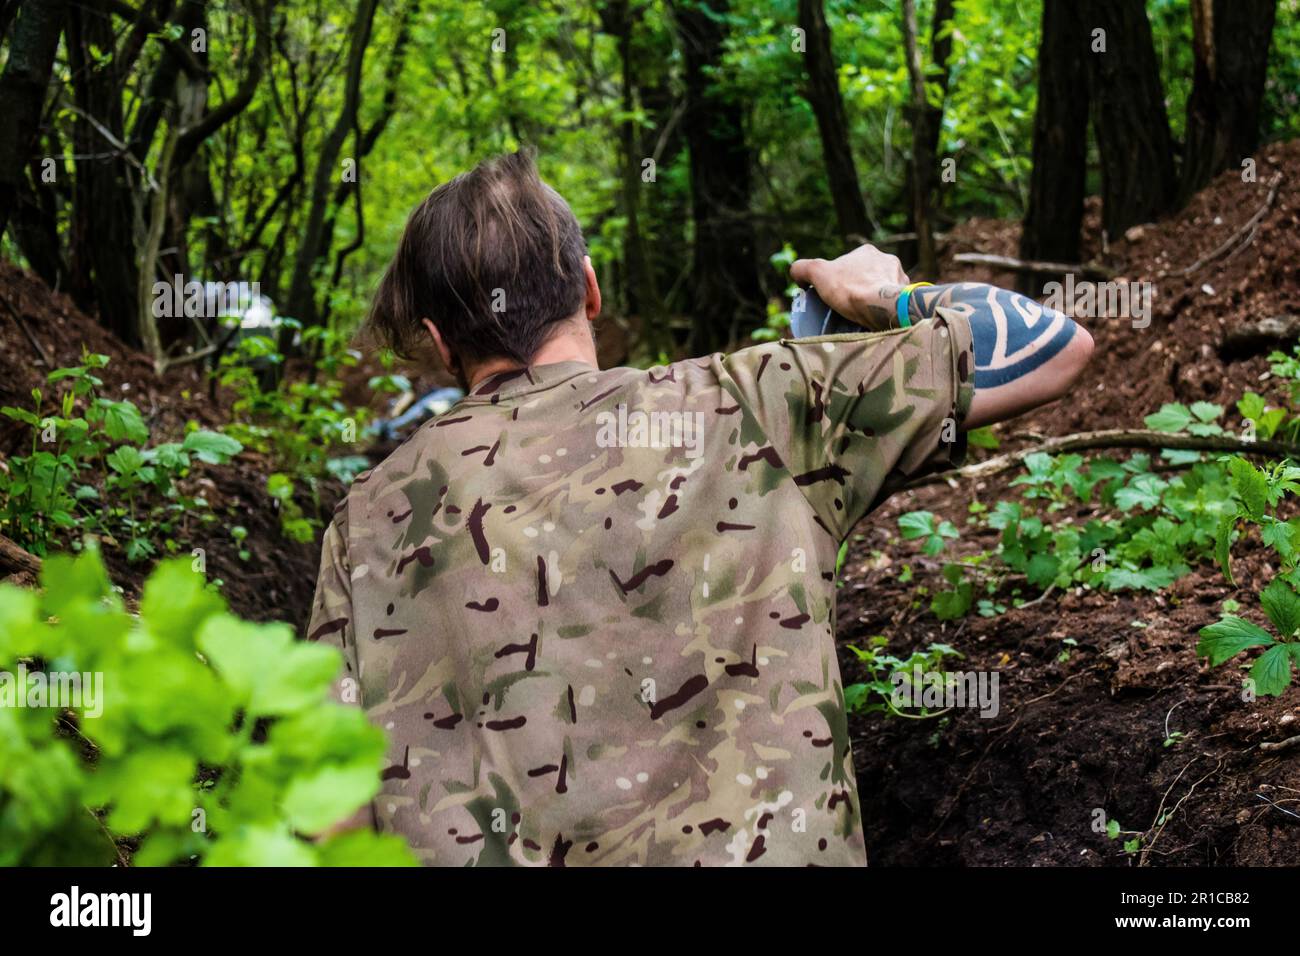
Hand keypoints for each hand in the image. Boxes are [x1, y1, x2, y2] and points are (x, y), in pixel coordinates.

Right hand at [790, 244, 910, 330]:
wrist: (880, 307)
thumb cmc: (849, 289)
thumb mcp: (817, 273)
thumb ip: (802, 268)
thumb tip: (796, 272)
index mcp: (867, 251)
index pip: (848, 265)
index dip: (837, 280)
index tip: (832, 296)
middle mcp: (887, 259)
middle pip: (866, 276)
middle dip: (857, 289)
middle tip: (847, 307)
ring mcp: (901, 277)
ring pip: (881, 288)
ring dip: (873, 299)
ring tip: (863, 316)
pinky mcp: (909, 295)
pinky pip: (893, 302)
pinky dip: (885, 309)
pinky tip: (878, 319)